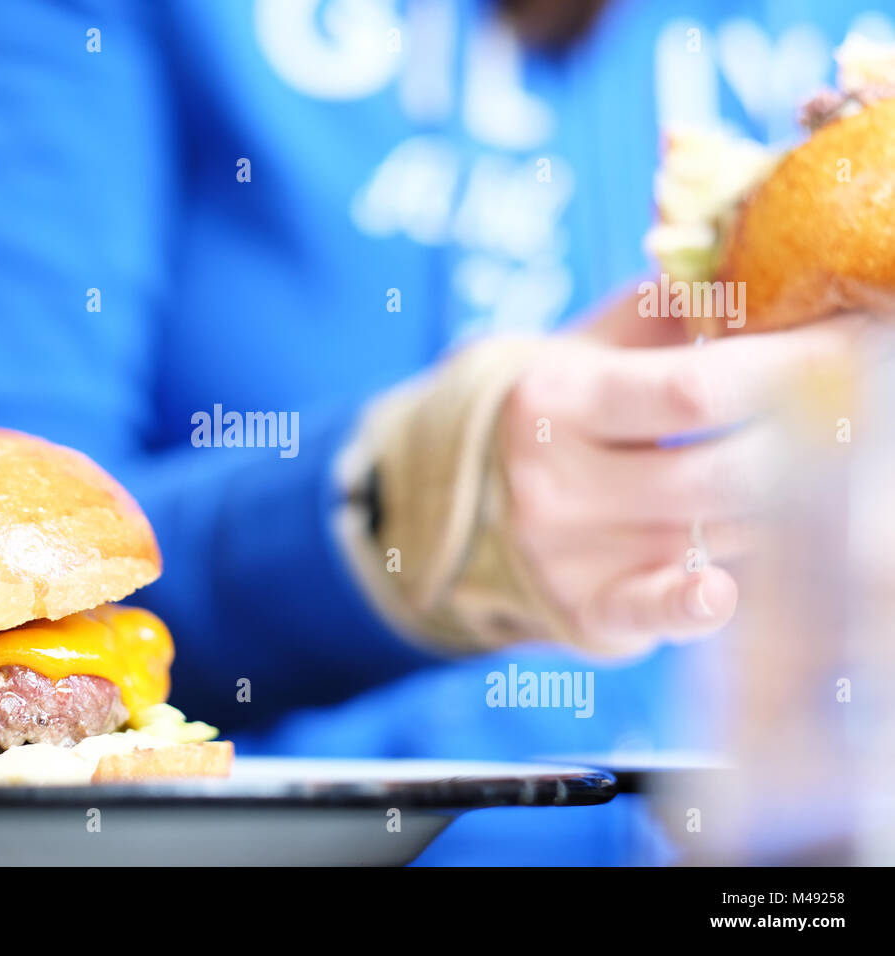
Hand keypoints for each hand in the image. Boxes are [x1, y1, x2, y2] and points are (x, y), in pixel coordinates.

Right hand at [497, 314, 866, 656]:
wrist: (477, 489)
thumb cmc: (569, 406)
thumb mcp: (596, 344)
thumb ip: (671, 307)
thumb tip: (765, 263)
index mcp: (558, 397)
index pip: (695, 389)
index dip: (793, 366)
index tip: (854, 338)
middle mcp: (554, 478)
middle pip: (719, 473)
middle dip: (811, 442)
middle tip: (862, 410)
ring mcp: (566, 551)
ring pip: (716, 534)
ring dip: (787, 504)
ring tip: (818, 467)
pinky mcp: (583, 607)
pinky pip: (650, 612)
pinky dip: (693, 603)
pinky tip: (721, 590)